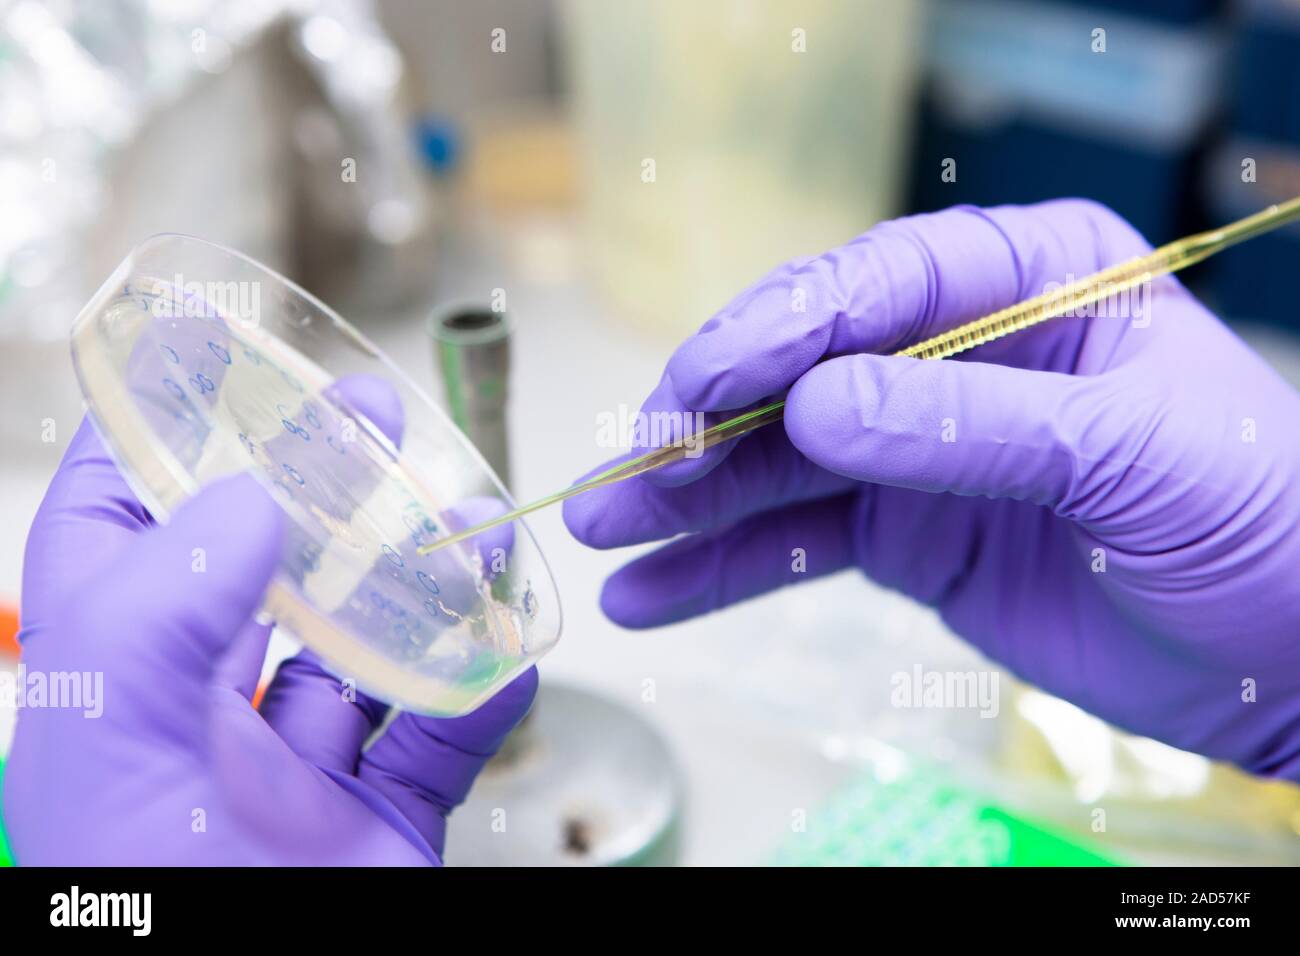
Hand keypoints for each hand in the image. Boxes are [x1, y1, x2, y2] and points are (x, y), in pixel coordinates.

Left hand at [4, 379, 535, 864]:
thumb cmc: (145, 912)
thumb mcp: (111, 737)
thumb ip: (163, 603)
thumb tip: (249, 497)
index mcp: (118, 697)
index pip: (113, 544)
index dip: (148, 450)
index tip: (199, 369)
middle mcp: (205, 727)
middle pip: (264, 578)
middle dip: (325, 490)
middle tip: (374, 418)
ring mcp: (298, 779)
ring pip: (372, 652)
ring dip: (433, 583)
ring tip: (477, 527)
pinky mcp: (381, 829)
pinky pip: (446, 743)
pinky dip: (487, 693)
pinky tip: (509, 651)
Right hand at [564, 200, 1299, 779]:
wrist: (1298, 659)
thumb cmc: (1264, 517)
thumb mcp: (1133, 451)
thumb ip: (974, 424)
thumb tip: (819, 407)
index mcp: (1032, 283)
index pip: (879, 284)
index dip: (780, 328)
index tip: (703, 380)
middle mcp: (959, 354)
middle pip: (803, 370)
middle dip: (709, 417)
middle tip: (632, 466)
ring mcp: (922, 449)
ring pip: (780, 462)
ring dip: (688, 498)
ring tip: (602, 528)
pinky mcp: (907, 536)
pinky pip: (799, 542)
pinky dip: (723, 568)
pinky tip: (652, 592)